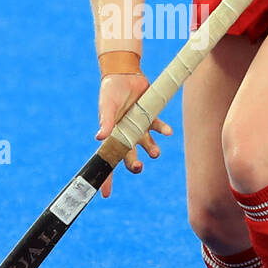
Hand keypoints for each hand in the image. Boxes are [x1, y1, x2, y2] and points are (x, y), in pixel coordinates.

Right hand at [94, 72, 172, 198]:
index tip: (105, 194)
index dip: (106, 178)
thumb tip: (99, 137)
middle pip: (129, 157)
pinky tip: (168, 131)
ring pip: (146, 146)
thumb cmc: (111, 90)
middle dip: (134, 165)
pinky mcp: (150, 117)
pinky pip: (158, 127)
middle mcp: (125, 134)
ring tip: (155, 152)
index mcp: (111, 134)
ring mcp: (138, 127)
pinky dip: (163, 130)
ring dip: (152, 150)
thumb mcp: (107, 105)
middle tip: (139, 167)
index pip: (107, 159)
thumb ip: (105, 121)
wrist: (125, 73)